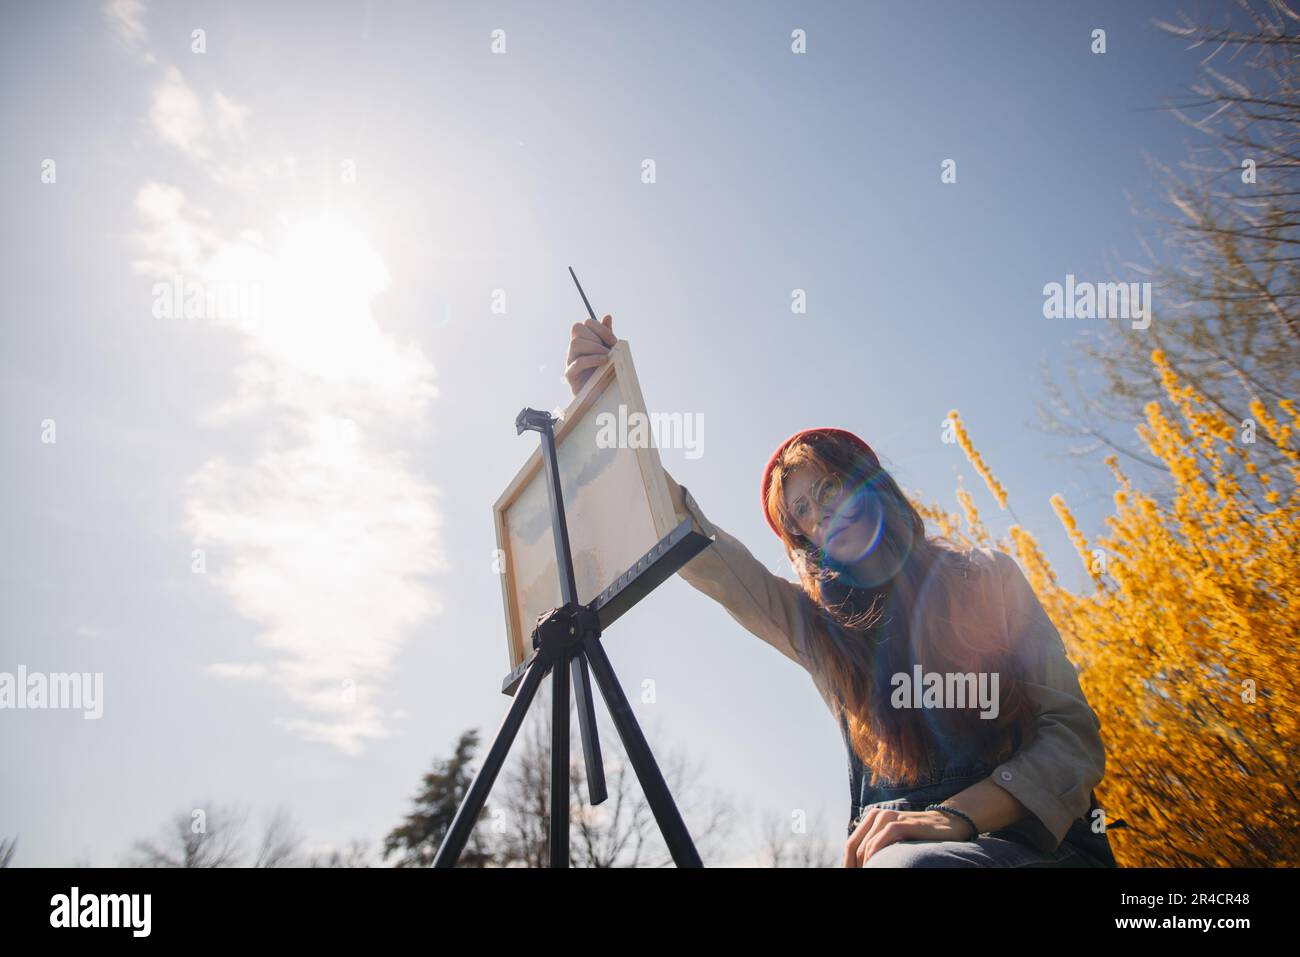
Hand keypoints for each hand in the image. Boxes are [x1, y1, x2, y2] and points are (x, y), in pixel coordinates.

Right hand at [564, 314, 616, 396]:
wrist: (600, 397)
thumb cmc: (604, 372)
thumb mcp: (609, 351)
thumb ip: (607, 335)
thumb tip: (607, 316)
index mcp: (583, 340)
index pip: (586, 323)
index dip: (600, 328)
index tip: (614, 341)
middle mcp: (573, 348)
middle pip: (577, 329)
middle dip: (596, 336)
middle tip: (609, 349)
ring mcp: (570, 360)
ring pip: (575, 343)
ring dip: (594, 347)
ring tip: (607, 356)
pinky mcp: (570, 374)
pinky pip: (578, 362)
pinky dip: (593, 360)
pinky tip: (604, 361)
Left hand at [843, 807, 975, 866]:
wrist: (946, 823)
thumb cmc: (918, 835)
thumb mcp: (893, 838)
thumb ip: (877, 844)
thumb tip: (861, 864)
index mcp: (871, 818)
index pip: (851, 844)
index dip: (847, 863)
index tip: (848, 875)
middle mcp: (876, 815)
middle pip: (855, 846)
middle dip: (854, 865)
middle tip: (856, 878)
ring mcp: (888, 817)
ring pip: (867, 845)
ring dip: (864, 864)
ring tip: (867, 875)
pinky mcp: (901, 823)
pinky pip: (882, 840)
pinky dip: (875, 854)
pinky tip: (875, 865)